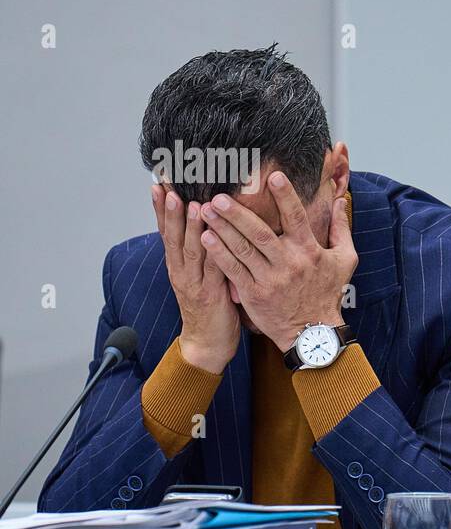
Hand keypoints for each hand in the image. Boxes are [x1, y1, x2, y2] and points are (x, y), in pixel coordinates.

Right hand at [151, 184, 239, 373]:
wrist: (207, 344)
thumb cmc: (209, 308)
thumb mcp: (202, 276)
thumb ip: (203, 253)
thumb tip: (208, 225)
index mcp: (177, 266)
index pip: (166, 231)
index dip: (161, 208)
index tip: (158, 184)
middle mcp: (181, 272)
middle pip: (173, 236)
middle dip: (170, 210)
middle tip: (169, 186)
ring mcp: (193, 283)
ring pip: (190, 250)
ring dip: (190, 227)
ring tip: (191, 204)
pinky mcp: (210, 295)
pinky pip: (211, 270)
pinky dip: (212, 252)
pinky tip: (213, 236)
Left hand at [199, 172, 356, 352]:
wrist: (314, 333)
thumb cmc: (328, 293)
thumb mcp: (345, 260)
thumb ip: (341, 228)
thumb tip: (340, 200)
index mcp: (309, 251)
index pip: (297, 218)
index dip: (286, 196)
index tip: (273, 176)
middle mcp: (288, 263)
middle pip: (260, 233)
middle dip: (237, 213)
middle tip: (218, 195)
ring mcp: (269, 279)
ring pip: (242, 249)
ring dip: (221, 229)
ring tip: (204, 210)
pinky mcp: (253, 294)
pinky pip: (233, 270)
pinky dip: (218, 254)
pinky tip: (205, 238)